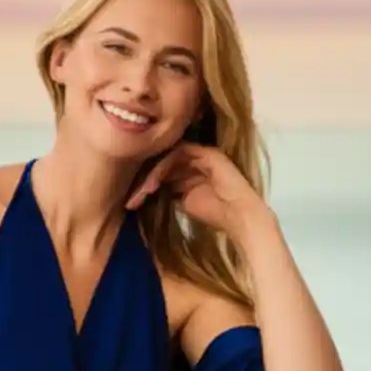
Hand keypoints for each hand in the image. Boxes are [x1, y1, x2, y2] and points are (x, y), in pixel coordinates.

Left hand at [126, 143, 267, 237]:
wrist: (239, 217)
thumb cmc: (215, 213)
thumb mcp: (183, 201)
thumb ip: (168, 189)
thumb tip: (146, 188)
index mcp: (188, 168)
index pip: (160, 169)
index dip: (143, 184)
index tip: (131, 203)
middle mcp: (193, 158)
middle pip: (160, 161)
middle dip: (142, 181)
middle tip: (131, 200)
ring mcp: (201, 154)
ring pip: (167, 157)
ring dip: (151, 175)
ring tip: (143, 193)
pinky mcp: (207, 153)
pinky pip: (178, 153)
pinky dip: (163, 168)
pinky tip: (154, 184)